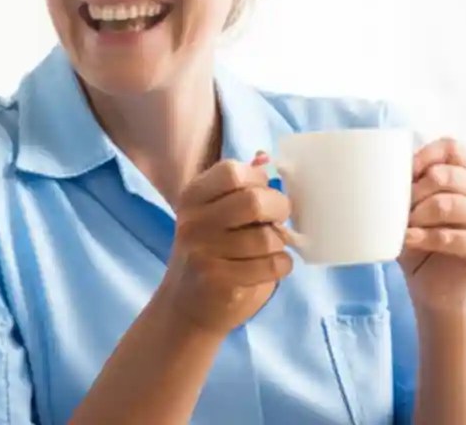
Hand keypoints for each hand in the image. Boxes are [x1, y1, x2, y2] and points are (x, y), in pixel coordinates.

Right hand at [157, 153, 293, 334]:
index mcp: (192, 197)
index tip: (262, 194)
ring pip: (268, 237)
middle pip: (255, 201)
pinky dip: (280, 265)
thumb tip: (265, 158)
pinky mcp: (218, 279)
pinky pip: (271, 265)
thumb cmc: (210, 254)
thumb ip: (239, 189)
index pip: (233, 172)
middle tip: (278, 221)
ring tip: (267, 249)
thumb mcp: (214, 215)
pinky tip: (267, 267)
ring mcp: (203, 251)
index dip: (258, 181)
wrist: (185, 306)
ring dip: (278, 244)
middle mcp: (193, 221)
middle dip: (279, 209)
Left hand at [398, 138, 465, 313]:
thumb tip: (376, 166)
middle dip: (413, 190)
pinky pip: (450, 237)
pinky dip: (422, 237)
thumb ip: (406, 182)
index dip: (421, 157)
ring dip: (415, 214)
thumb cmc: (421, 237)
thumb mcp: (412, 205)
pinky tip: (406, 239)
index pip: (452, 148)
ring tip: (401, 225)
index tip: (400, 175)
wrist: (433, 285)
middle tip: (398, 208)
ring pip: (447, 204)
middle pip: (446, 175)